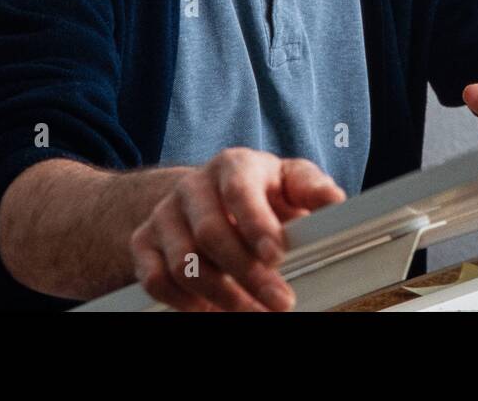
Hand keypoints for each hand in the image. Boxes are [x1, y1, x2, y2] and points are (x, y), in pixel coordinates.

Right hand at [128, 148, 344, 311]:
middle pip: (210, 233)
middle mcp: (193, 186)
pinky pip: (155, 279)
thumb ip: (312, 188)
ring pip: (183, 263)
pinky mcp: (144, 241)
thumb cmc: (261, 191)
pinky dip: (183, 302)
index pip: (238, 191)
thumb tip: (334, 200)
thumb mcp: (291, 181)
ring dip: (221, 296)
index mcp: (232, 165)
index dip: (256, 224)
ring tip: (252, 311)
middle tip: (280, 302)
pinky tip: (213, 310)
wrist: (210, 195)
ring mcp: (165, 214)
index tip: (276, 256)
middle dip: (248, 274)